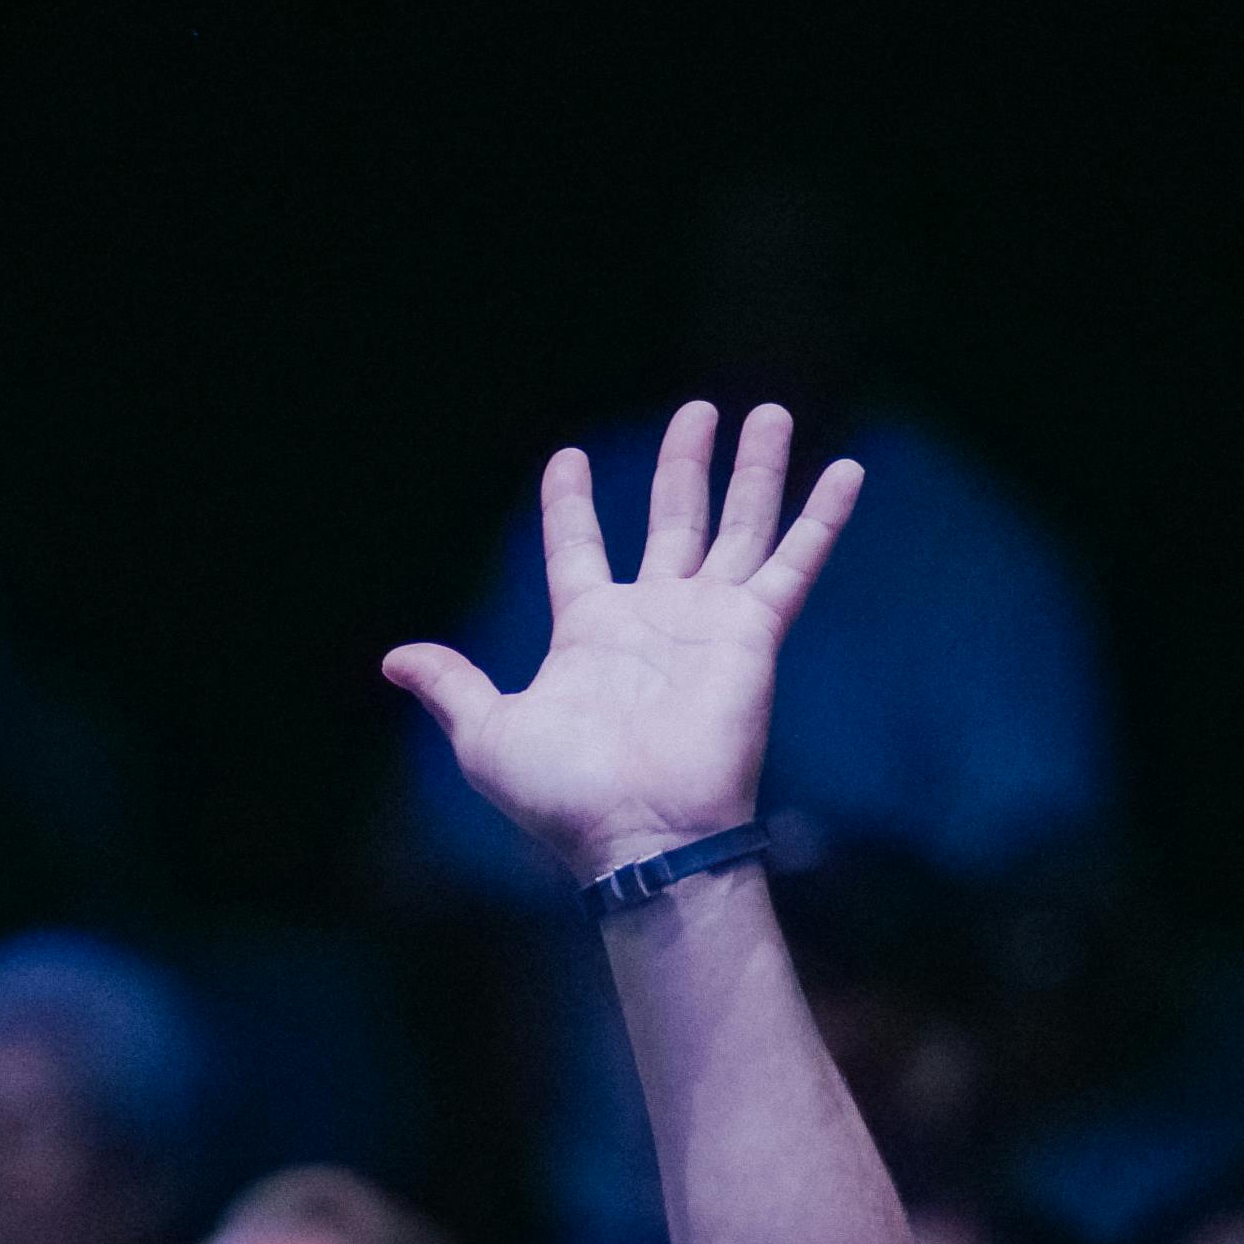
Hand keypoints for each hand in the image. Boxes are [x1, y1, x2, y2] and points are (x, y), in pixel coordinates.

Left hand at [385, 401, 862, 881]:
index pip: (578, 548)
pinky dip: (823, 518)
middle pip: (671, 518)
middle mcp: (652, 617)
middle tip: (696, 411)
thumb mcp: (486, 736)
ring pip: (736, 524)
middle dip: (684, 464)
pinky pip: (794, 563)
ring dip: (754, 469)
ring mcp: (707, 622)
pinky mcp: (753, 633)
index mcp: (587, 631)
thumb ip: (451, 685)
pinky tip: (848, 470)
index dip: (571, 504)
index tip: (568, 458)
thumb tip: (394, 661)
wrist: (640, 832)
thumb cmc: (563, 796)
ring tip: (765, 411)